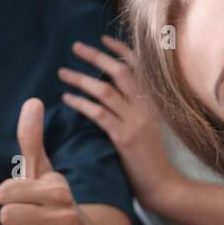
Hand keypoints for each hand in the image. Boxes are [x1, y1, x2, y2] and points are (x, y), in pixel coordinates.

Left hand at [0, 98, 92, 224]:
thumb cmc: (55, 203)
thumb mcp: (43, 172)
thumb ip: (32, 139)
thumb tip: (32, 101)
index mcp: (57, 187)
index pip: (4, 192)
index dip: (9, 196)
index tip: (27, 197)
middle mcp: (65, 212)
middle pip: (6, 216)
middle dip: (14, 218)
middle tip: (33, 218)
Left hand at [60, 35, 175, 206]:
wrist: (161, 185)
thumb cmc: (150, 158)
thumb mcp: (148, 126)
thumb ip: (134, 107)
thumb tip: (110, 90)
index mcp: (152, 102)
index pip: (138, 67)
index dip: (121, 50)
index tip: (103, 39)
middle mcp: (146, 107)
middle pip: (120, 72)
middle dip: (96, 57)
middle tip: (76, 47)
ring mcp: (136, 121)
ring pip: (105, 90)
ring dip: (81, 79)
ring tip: (62, 73)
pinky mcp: (124, 137)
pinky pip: (99, 114)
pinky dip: (81, 103)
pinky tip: (67, 99)